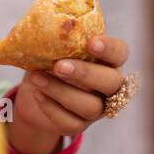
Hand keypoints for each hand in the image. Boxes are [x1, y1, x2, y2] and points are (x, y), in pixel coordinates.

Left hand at [9, 35, 131, 152]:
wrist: (33, 90)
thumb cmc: (48, 61)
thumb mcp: (51, 48)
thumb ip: (55, 40)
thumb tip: (46, 28)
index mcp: (108, 60)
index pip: (120, 52)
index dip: (109, 48)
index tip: (91, 42)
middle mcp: (109, 85)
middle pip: (111, 82)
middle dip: (85, 73)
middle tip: (59, 66)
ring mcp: (98, 108)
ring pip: (91, 106)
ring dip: (61, 92)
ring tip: (37, 78)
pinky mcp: (80, 125)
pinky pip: (72, 123)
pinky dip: (52, 109)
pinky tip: (38, 95)